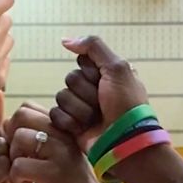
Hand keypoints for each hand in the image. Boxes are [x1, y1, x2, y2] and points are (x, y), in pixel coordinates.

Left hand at [6, 102, 115, 182]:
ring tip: (24, 175)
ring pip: (18, 138)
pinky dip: (15, 178)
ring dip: (12, 159)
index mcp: (62, 127)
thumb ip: (37, 135)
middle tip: (19, 159)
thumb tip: (6, 124)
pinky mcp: (53, 174)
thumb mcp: (58, 152)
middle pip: (20, 116)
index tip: (22, 149)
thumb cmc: (71, 182)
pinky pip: (18, 165)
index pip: (27, 108)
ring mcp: (59, 152)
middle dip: (11, 138)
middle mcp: (62, 134)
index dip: (16, 126)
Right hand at [54, 36, 149, 151]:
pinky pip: (56, 114)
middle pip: (71, 78)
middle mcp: (93, 90)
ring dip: (80, 109)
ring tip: (95, 119)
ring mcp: (81, 109)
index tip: (104, 82)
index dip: (91, 72)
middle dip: (86, 92)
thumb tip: (65, 40)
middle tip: (101, 105)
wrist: (124, 142)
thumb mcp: (117, 68)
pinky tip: (82, 129)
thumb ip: (93, 47)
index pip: (82, 61)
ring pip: (62, 96)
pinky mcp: (71, 126)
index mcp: (105, 75)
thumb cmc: (126, 105)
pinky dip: (69, 122)